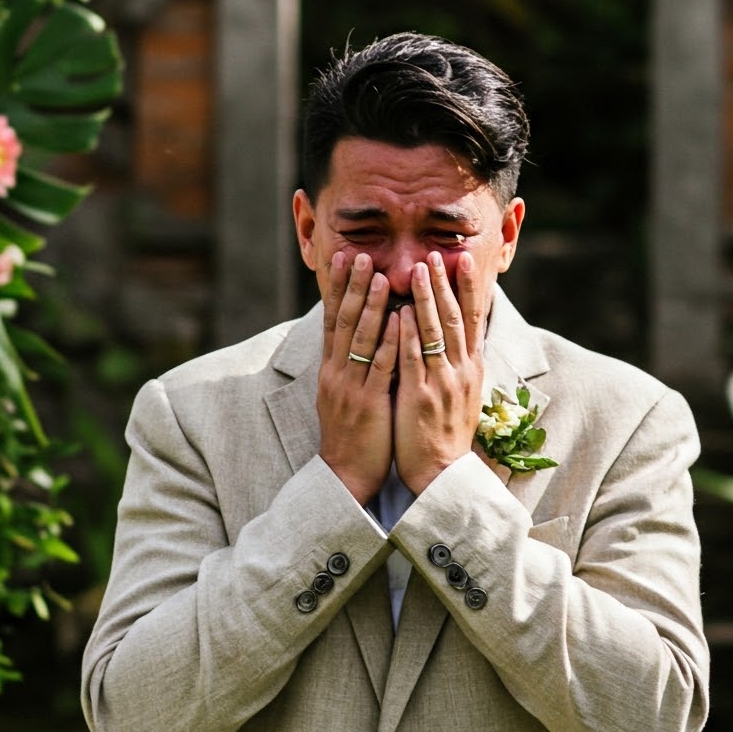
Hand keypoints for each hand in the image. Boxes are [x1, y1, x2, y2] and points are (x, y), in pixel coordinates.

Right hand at [318, 250, 398, 507]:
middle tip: (361, 255)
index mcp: (332, 369)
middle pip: (344, 321)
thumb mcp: (345, 394)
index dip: (338, 288)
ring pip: (361, 339)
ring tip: (380, 277)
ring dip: (371, 307)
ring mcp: (352, 387)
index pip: (333, 319)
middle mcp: (337, 373)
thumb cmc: (353, 434)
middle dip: (353, 287)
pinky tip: (400, 321)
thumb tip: (365, 334)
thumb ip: (352, 364)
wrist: (346, 476)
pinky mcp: (369, 404)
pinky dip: (389, 342)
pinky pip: (380, 367)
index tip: (343, 258)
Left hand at [394, 250, 485, 495]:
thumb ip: (457, 363)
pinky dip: (407, 333)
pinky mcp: (421, 397)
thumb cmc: (446, 433)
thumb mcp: (460, 394)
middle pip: (455, 318)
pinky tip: (400, 311)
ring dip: (427, 298)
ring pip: (435, 332)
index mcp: (471, 369)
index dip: (469, 287)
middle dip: (446, 284)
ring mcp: (442, 383)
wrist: (442, 474)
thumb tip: (454, 335)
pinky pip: (414, 359)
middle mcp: (461, 371)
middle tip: (438, 253)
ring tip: (419, 269)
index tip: (465, 259)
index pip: (472, 319)